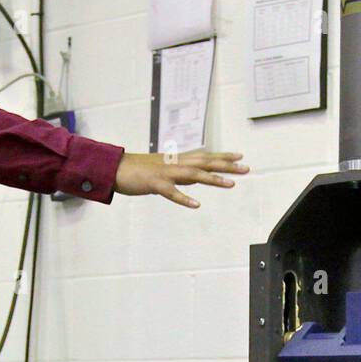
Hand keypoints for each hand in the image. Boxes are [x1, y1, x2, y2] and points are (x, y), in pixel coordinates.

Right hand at [113, 149, 248, 208]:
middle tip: (246, 168)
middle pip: (204, 162)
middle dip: (226, 165)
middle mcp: (174, 164)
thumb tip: (195, 177)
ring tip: (231, 184)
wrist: (114, 168)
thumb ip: (180, 174)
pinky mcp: (153, 184)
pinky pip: (170, 192)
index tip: (240, 157)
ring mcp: (164, 173)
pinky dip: (183, 198)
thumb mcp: (163, 170)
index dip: (222, 156)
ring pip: (193, 175)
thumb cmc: (137, 171)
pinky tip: (196, 205)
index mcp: (176, 161)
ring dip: (212, 179)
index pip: (204, 156)